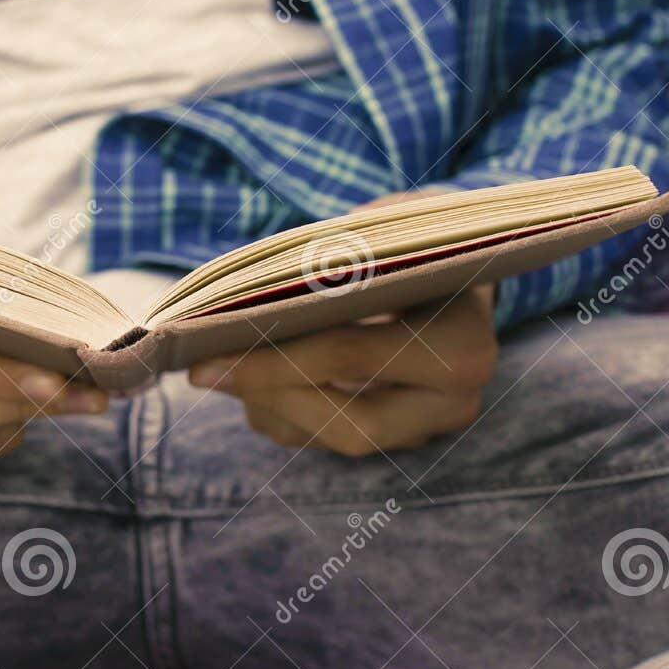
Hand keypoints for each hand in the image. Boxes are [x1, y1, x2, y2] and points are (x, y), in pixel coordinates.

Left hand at [188, 186, 499, 461]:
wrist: (465, 266)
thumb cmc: (418, 237)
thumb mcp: (386, 228)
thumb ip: (332, 260)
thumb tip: (249, 292)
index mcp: (463, 344)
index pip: (349, 356)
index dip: (271, 357)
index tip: (207, 349)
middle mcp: (455, 401)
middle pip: (349, 425)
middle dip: (268, 396)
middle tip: (203, 371)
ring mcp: (432, 427)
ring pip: (335, 439)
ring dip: (269, 407)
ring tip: (222, 367)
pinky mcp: (405, 439)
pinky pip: (330, 440)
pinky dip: (283, 412)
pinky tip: (255, 379)